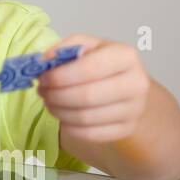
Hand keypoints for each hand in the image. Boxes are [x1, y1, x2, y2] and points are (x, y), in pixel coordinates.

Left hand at [35, 35, 151, 145]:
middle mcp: (137, 84)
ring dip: (58, 111)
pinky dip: (69, 127)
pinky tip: (62, 115)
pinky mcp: (127, 129)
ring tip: (49, 101)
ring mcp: (135, 110)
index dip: (59, 76)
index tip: (42, 78)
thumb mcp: (85, 45)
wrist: (126, 83)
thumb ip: (64, 49)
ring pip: (85, 118)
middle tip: (42, 91)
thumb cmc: (101, 61)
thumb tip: (44, 62)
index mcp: (126, 56)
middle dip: (55, 95)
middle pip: (86, 97)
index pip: (88, 69)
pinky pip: (90, 134)